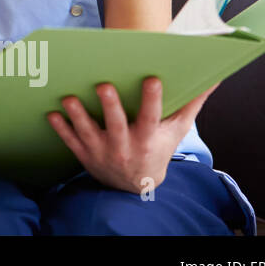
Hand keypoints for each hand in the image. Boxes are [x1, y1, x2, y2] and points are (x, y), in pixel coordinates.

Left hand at [46, 77, 218, 192]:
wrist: (135, 186)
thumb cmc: (158, 150)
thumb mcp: (176, 132)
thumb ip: (191, 105)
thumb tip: (213, 79)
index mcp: (148, 140)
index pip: (152, 119)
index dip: (152, 100)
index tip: (152, 79)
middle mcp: (124, 147)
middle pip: (117, 125)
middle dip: (110, 106)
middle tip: (103, 85)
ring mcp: (102, 152)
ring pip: (88, 133)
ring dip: (78, 116)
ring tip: (68, 98)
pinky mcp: (85, 155)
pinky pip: (70, 142)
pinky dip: (61, 129)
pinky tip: (51, 114)